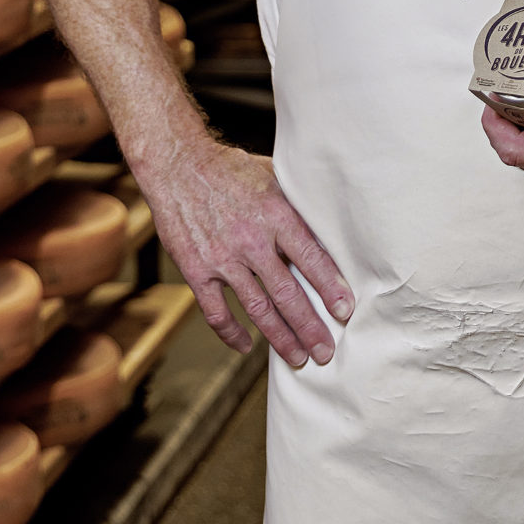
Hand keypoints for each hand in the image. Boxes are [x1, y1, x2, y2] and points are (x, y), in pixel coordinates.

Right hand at [139, 140, 351, 365]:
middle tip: (327, 352)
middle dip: (310, 326)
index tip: (345, 311)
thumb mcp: (272, 176)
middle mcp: (251, 240)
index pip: (310, 258)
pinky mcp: (196, 270)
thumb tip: (330, 226)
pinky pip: (216, 312)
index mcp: (275, 214)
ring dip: (280, 338)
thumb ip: (297, 205)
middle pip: (288, 293)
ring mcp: (222, 258)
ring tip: (299, 358)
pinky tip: (247, 346)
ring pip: (257, 309)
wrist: (177, 165)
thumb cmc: (231, 169)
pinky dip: (232, 334)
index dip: (330, 288)